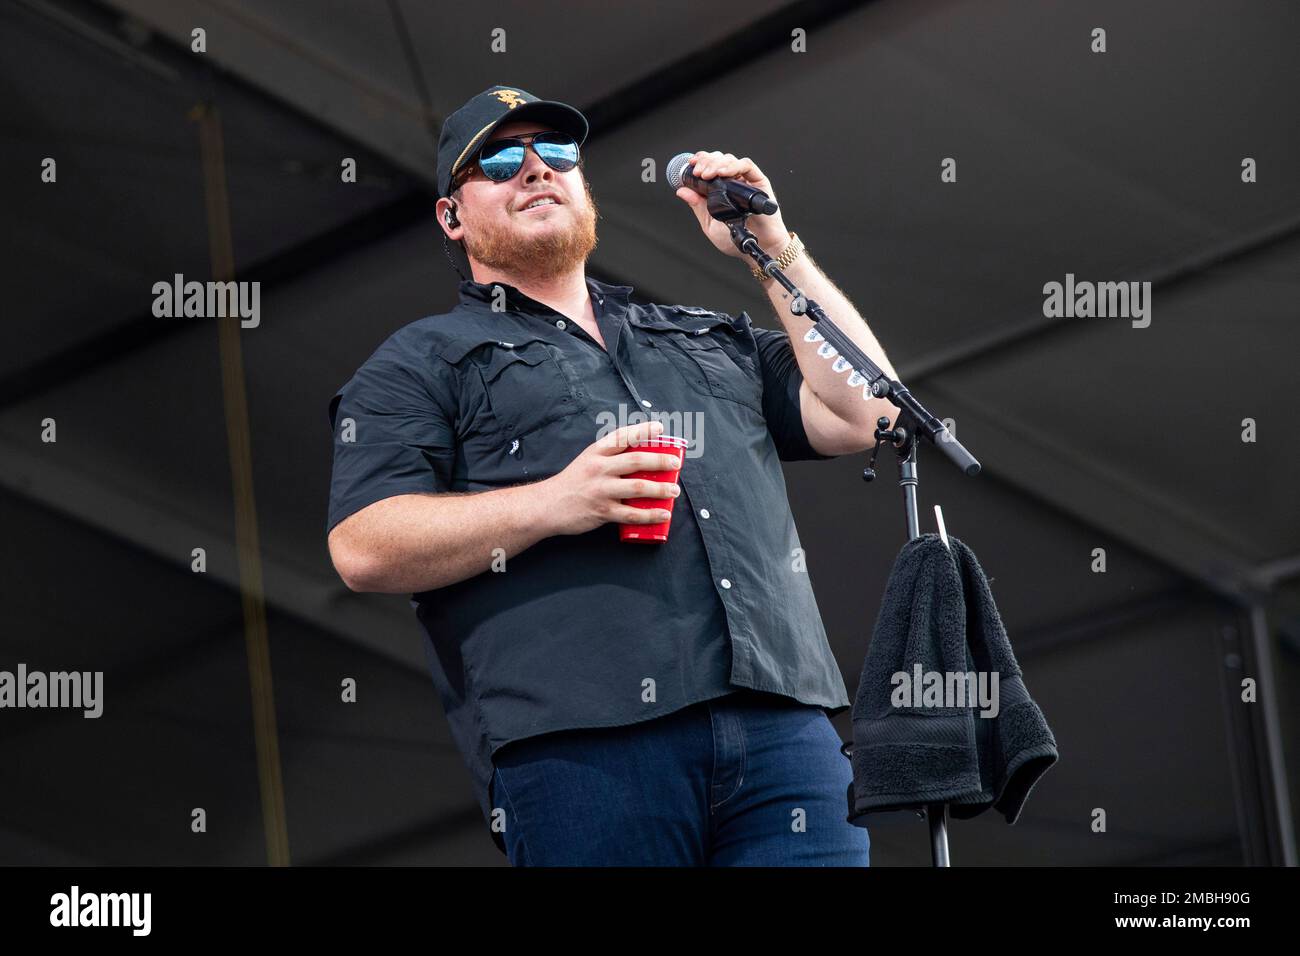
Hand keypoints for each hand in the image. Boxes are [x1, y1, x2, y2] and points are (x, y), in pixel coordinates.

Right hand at [539, 419, 683, 535]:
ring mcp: (601, 490)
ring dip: (660, 489)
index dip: (643, 431)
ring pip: (638, 487)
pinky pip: (632, 514)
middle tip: (676, 462)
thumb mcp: (587, 461)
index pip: (622, 437)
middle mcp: (599, 469)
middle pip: (635, 461)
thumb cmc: (572, 483)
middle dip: (660, 460)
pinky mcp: (602, 511)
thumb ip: (609, 458)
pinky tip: (664, 513)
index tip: (660, 428)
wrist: (548, 505)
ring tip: (674, 489)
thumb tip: (642, 458)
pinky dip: (651, 514)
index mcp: (596, 453)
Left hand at [674, 150, 789, 259]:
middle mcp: (733, 182)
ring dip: (717, 163)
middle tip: (698, 172)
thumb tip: (681, 190)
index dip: (701, 161)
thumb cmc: (735, 239)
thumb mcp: (709, 223)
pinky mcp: (759, 181)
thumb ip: (697, 206)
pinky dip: (733, 166)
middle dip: (706, 161)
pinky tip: (723, 173)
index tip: (691, 164)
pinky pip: (746, 166)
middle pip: (719, 160)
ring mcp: (745, 181)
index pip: (710, 167)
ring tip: (707, 174)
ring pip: (730, 160)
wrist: (758, 247)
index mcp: (721, 189)